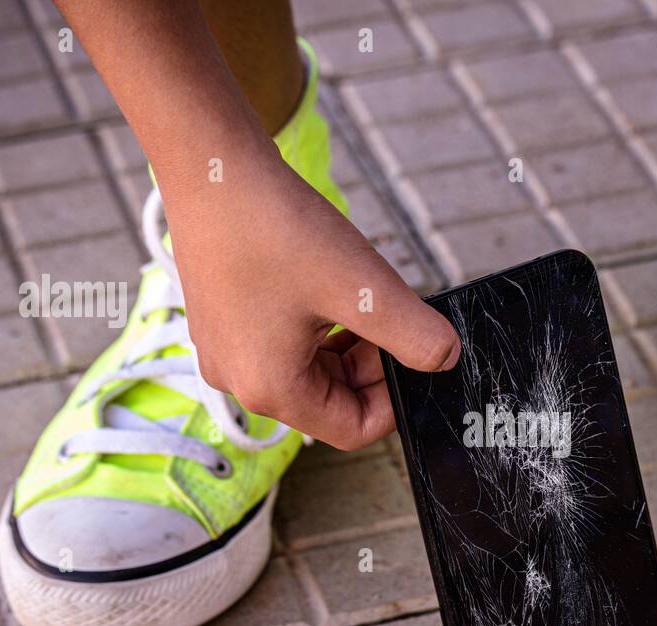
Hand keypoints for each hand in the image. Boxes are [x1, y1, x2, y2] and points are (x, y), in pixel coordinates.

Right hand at [161, 149, 459, 450]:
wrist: (210, 165)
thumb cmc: (275, 225)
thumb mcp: (363, 288)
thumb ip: (414, 335)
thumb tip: (446, 359)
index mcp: (270, 389)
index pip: (353, 430)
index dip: (394, 400)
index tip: (412, 353)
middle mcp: (239, 381)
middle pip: (332, 400)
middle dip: (371, 364)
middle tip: (387, 312)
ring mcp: (226, 352)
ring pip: (312, 370)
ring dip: (348, 341)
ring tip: (357, 291)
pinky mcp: (223, 322)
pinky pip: (286, 343)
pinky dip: (319, 324)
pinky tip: (328, 281)